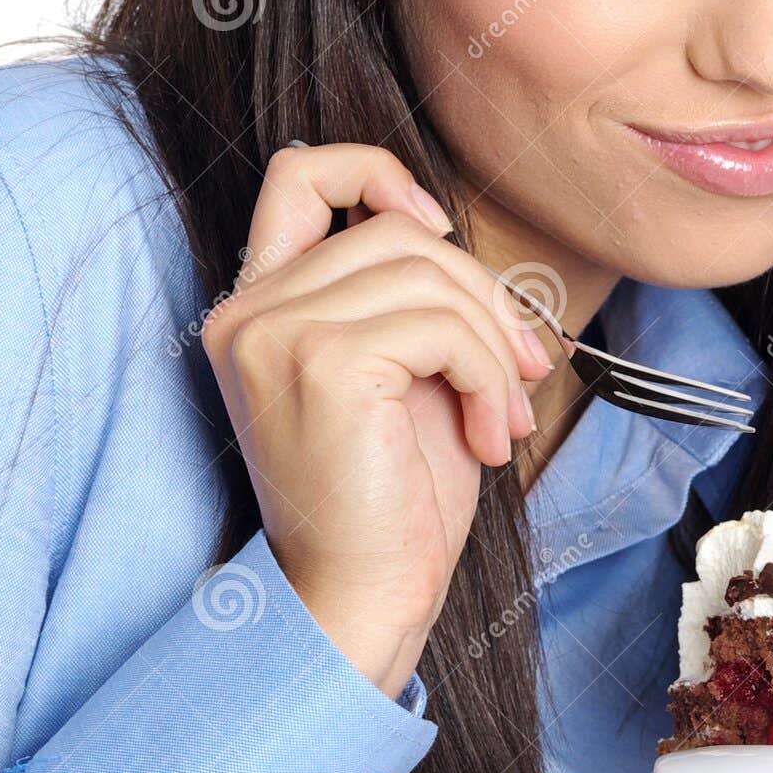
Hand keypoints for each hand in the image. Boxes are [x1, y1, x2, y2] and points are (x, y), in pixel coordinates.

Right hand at [201, 142, 552, 697]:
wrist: (362, 599)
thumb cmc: (389, 497)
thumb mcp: (399, 371)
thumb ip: (404, 295)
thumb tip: (449, 232)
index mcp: (257, 307)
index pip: (299, 174)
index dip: (377, 174)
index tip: (437, 227)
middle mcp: (249, 312)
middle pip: (397, 233)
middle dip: (483, 294)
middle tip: (523, 368)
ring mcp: (278, 332)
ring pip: (430, 275)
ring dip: (496, 346)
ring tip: (505, 416)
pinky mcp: (323, 362)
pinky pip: (444, 327)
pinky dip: (490, 376)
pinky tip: (490, 437)